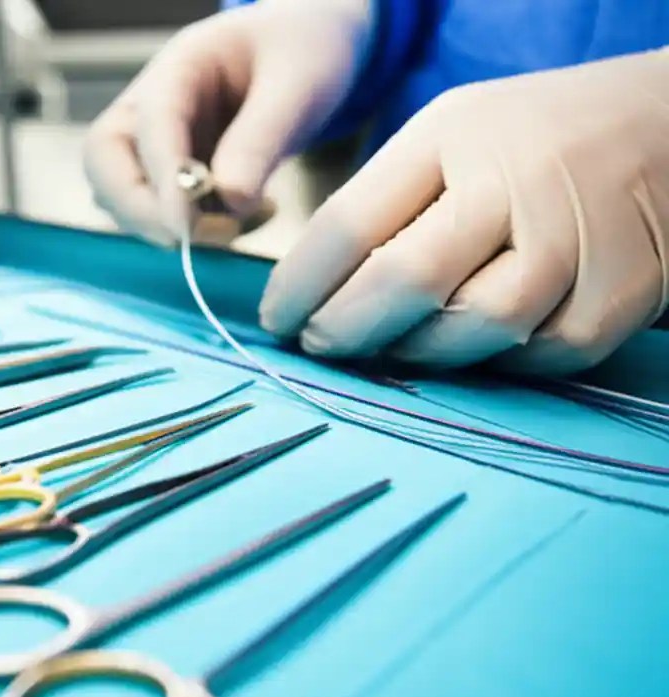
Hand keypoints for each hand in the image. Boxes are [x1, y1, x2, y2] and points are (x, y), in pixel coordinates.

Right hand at [83, 0, 373, 246]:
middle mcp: (150, 108)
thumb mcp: (299, 85)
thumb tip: (230, 205)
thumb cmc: (305, 52)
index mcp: (179, 68)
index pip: (149, 126)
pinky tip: (261, 211)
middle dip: (143, 213)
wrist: (311, 50)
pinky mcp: (174, 177)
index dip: (161, 180)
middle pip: (106, 168)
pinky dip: (207, 230)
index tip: (184, 228)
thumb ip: (262, 140)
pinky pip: (168, 216)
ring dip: (180, 227)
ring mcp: (157, 145)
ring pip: (128, 200)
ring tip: (259, 211)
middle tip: (206, 235)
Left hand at [261, 50, 668, 374]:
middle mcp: (516, 185)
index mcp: (454, 137)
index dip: (300, 285)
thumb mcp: (445, 138)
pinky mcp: (618, 298)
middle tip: (319, 342)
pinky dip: (488, 362)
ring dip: (412, 352)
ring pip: (469, 329)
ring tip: (385, 346)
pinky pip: (532, 358)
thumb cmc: (530, 140)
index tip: (275, 316)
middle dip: (344, 328)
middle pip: (406, 281)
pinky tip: (463, 345)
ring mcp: (574, 244)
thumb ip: (381, 204)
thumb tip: (309, 291)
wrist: (666, 127)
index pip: (352, 225)